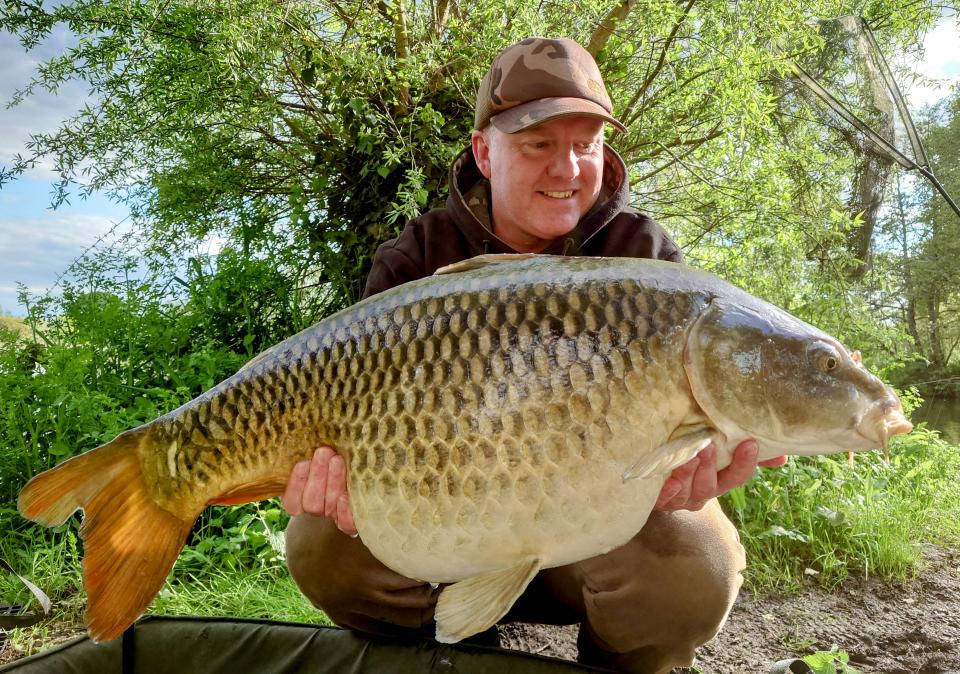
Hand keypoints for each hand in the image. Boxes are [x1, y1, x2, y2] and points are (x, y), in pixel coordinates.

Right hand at [282, 446, 356, 535]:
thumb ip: (312, 456)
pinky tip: (345, 496)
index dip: (296, 483)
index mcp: (300, 500)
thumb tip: (311, 438)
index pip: (291, 500)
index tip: (303, 462)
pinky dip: (345, 511)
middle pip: (311, 502)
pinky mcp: (352, 522)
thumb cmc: (331, 461)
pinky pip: (347, 524)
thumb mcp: (317, 459)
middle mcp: (316, 510)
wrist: (360, 476)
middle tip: (324, 452)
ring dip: (333, 482)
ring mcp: (334, 516)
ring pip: (329, 506)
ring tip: (337, 460)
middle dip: (317, 475)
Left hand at [654, 440, 787, 511]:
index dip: (745, 462)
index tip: (750, 443)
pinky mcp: (659, 500)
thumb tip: (783, 457)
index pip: (737, 476)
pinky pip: (665, 499)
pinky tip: (669, 481)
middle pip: (711, 485)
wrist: (652, 472)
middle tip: (709, 446)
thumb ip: (745, 452)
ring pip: (689, 491)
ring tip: (688, 455)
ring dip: (689, 474)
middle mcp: (702, 493)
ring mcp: (681, 498)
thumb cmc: (691, 459)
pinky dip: (668, 490)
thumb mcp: (718, 452)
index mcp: (719, 481)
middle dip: (711, 466)